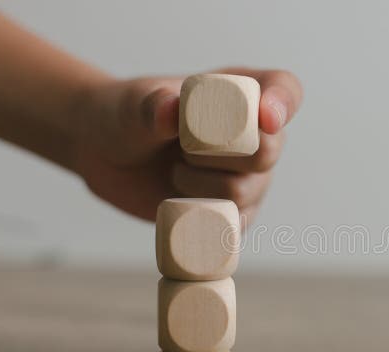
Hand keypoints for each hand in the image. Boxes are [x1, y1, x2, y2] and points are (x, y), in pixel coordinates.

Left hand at [72, 68, 302, 223]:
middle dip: (223, 156)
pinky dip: (205, 220)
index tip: (266, 119)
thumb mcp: (133, 105)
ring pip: (245, 193)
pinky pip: (234, 226)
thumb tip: (170, 111)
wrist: (104, 154)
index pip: (283, 89)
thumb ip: (151, 106)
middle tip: (183, 150)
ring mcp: (246, 176)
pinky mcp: (230, 212)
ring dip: (201, 187)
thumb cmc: (124, 117)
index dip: (283, 103)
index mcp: (240, 93)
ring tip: (174, 174)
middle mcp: (253, 135)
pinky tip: (184, 206)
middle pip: (268, 152)